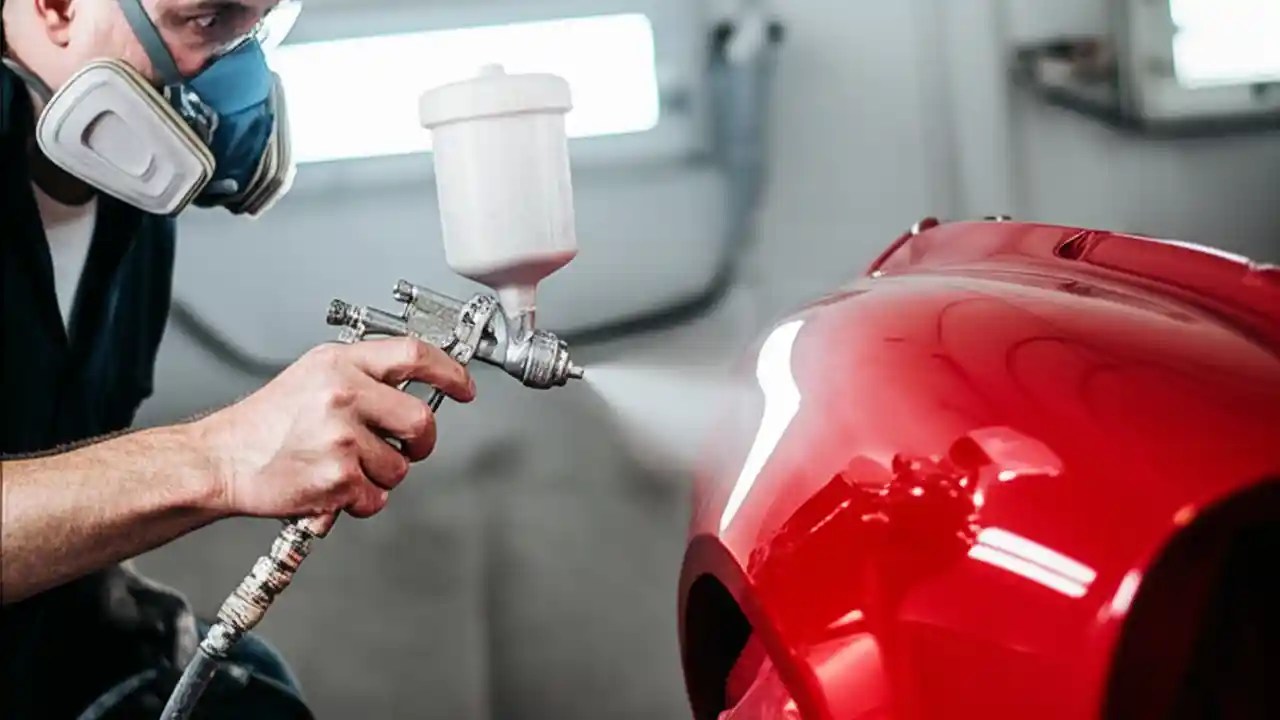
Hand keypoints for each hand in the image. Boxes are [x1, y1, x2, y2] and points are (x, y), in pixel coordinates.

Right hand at [193, 338, 475, 519]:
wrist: (222, 460)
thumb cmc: (266, 424)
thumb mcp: (313, 376)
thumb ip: (362, 376)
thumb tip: (412, 387)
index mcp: (340, 364)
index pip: (413, 354)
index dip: (449, 371)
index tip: (463, 387)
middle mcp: (342, 395)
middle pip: (421, 419)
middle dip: (421, 442)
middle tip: (407, 447)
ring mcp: (341, 437)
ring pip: (400, 465)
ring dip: (381, 475)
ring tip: (345, 465)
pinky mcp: (337, 478)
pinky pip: (377, 496)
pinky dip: (361, 500)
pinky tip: (333, 485)